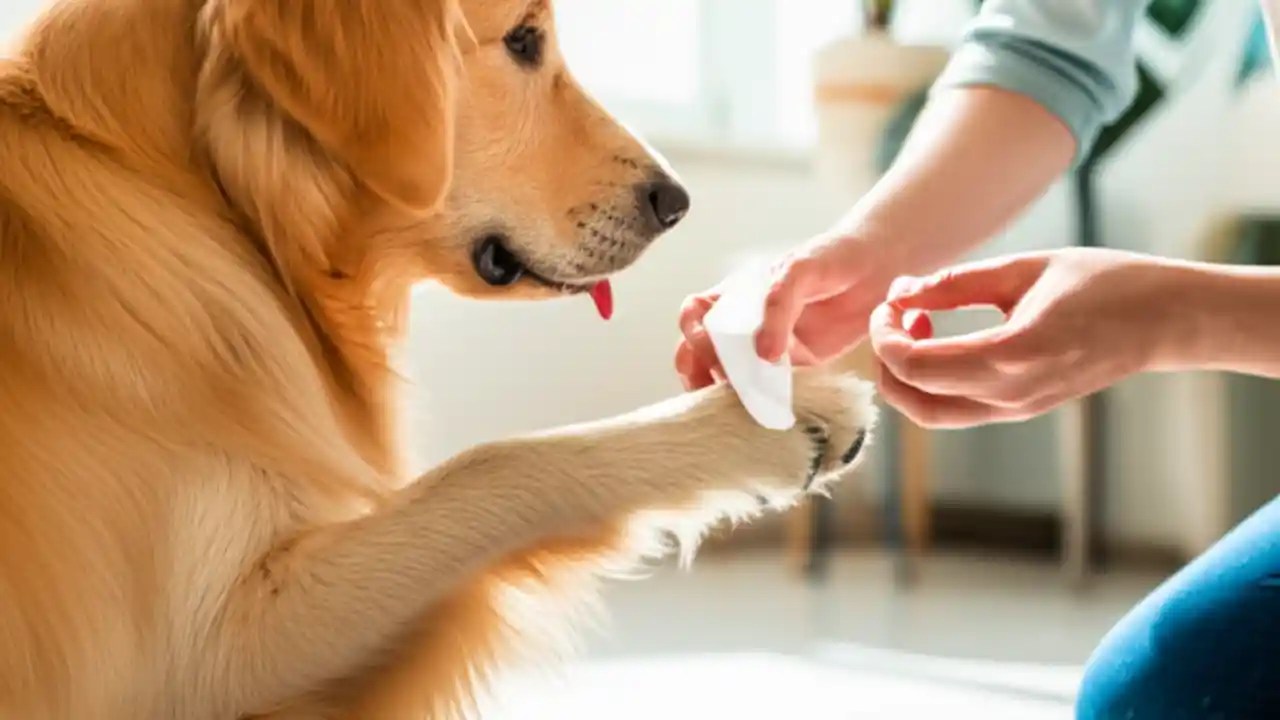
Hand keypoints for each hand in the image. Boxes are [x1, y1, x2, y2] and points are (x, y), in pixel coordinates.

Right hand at [675, 234, 884, 389]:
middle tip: (721, 388)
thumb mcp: (798, 271)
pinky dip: (765, 400)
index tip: (711, 349)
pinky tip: (772, 406)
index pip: (695, 315)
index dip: (694, 334)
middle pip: (701, 352)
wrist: (876, 269)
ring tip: (740, 404)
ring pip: (731, 375)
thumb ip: (777, 307)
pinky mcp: (794, 368)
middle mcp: (744, 323)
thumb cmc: (830, 258)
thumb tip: (763, 355)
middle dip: (701, 372)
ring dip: (728, 391)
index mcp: (736, 294)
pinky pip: (770, 388)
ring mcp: (767, 348)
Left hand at [869, 248, 1184, 428]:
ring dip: (907, 376)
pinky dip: (931, 381)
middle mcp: (1010, 396)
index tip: (889, 302)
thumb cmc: (1103, 283)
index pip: (916, 366)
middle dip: (886, 360)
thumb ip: (955, 284)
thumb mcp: (1023, 269)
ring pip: (930, 414)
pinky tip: (940, 338)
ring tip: (917, 325)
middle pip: (913, 402)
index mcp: (1011, 357)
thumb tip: (901, 293)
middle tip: (895, 315)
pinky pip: (955, 408)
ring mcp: (1016, 410)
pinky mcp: (1020, 410)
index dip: (885, 336)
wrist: (1164, 320)